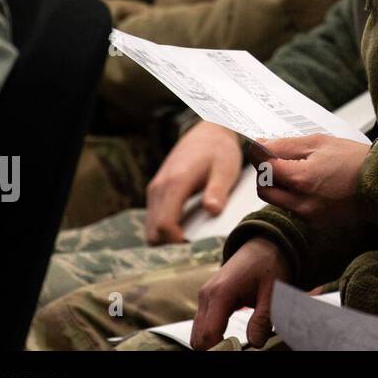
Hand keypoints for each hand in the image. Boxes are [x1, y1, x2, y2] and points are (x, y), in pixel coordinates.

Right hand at [144, 119, 241, 243]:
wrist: (208, 131)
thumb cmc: (219, 151)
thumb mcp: (226, 169)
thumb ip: (218, 190)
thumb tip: (212, 211)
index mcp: (175, 183)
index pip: (164, 225)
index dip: (178, 241)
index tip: (198, 245)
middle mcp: (158, 188)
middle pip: (153, 232)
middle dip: (172, 243)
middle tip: (198, 243)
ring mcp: (155, 190)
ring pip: (151, 228)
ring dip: (169, 236)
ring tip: (196, 234)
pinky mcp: (157, 192)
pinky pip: (155, 218)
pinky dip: (168, 226)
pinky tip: (190, 224)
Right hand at [191, 237, 291, 349]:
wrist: (264, 244)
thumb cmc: (269, 263)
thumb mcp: (273, 290)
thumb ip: (264, 317)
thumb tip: (256, 343)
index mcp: (221, 293)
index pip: (209, 334)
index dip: (219, 349)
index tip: (234, 352)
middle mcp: (207, 295)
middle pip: (198, 337)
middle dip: (214, 348)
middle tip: (234, 349)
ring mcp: (205, 296)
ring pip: (197, 332)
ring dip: (212, 341)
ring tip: (232, 344)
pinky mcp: (208, 298)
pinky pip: (202, 323)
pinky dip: (212, 333)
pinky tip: (228, 335)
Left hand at [254, 134, 369, 226]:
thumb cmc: (353, 159)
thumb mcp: (319, 143)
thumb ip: (286, 145)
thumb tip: (261, 145)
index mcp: (301, 179)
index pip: (264, 167)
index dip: (258, 154)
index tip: (258, 146)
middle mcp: (301, 202)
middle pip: (264, 189)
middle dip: (265, 173)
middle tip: (276, 158)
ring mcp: (308, 215)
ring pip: (277, 200)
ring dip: (278, 185)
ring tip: (295, 169)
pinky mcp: (315, 222)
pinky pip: (292, 207)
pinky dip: (292, 194)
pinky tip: (310, 182)